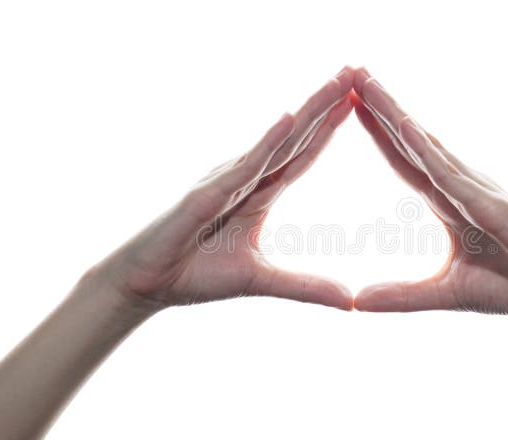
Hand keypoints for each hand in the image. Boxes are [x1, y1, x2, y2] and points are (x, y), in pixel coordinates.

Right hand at [91, 67, 354, 309]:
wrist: (147, 286)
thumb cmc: (195, 274)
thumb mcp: (263, 281)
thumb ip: (306, 287)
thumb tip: (350, 302)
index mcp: (261, 192)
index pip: (303, 153)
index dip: (330, 127)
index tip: (360, 100)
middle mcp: (246, 177)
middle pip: (296, 136)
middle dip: (327, 103)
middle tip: (357, 70)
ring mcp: (226, 180)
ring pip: (276, 141)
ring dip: (309, 111)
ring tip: (338, 83)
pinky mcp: (207, 194)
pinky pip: (244, 166)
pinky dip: (268, 143)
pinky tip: (290, 120)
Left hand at [352, 68, 507, 317]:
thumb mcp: (446, 294)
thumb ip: (403, 297)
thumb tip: (359, 304)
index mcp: (447, 202)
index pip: (404, 161)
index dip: (377, 133)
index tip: (350, 104)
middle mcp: (460, 186)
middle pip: (411, 141)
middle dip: (381, 107)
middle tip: (351, 72)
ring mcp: (476, 191)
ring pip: (427, 147)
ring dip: (395, 114)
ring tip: (367, 83)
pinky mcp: (491, 206)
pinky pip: (451, 175)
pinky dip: (426, 150)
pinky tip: (402, 126)